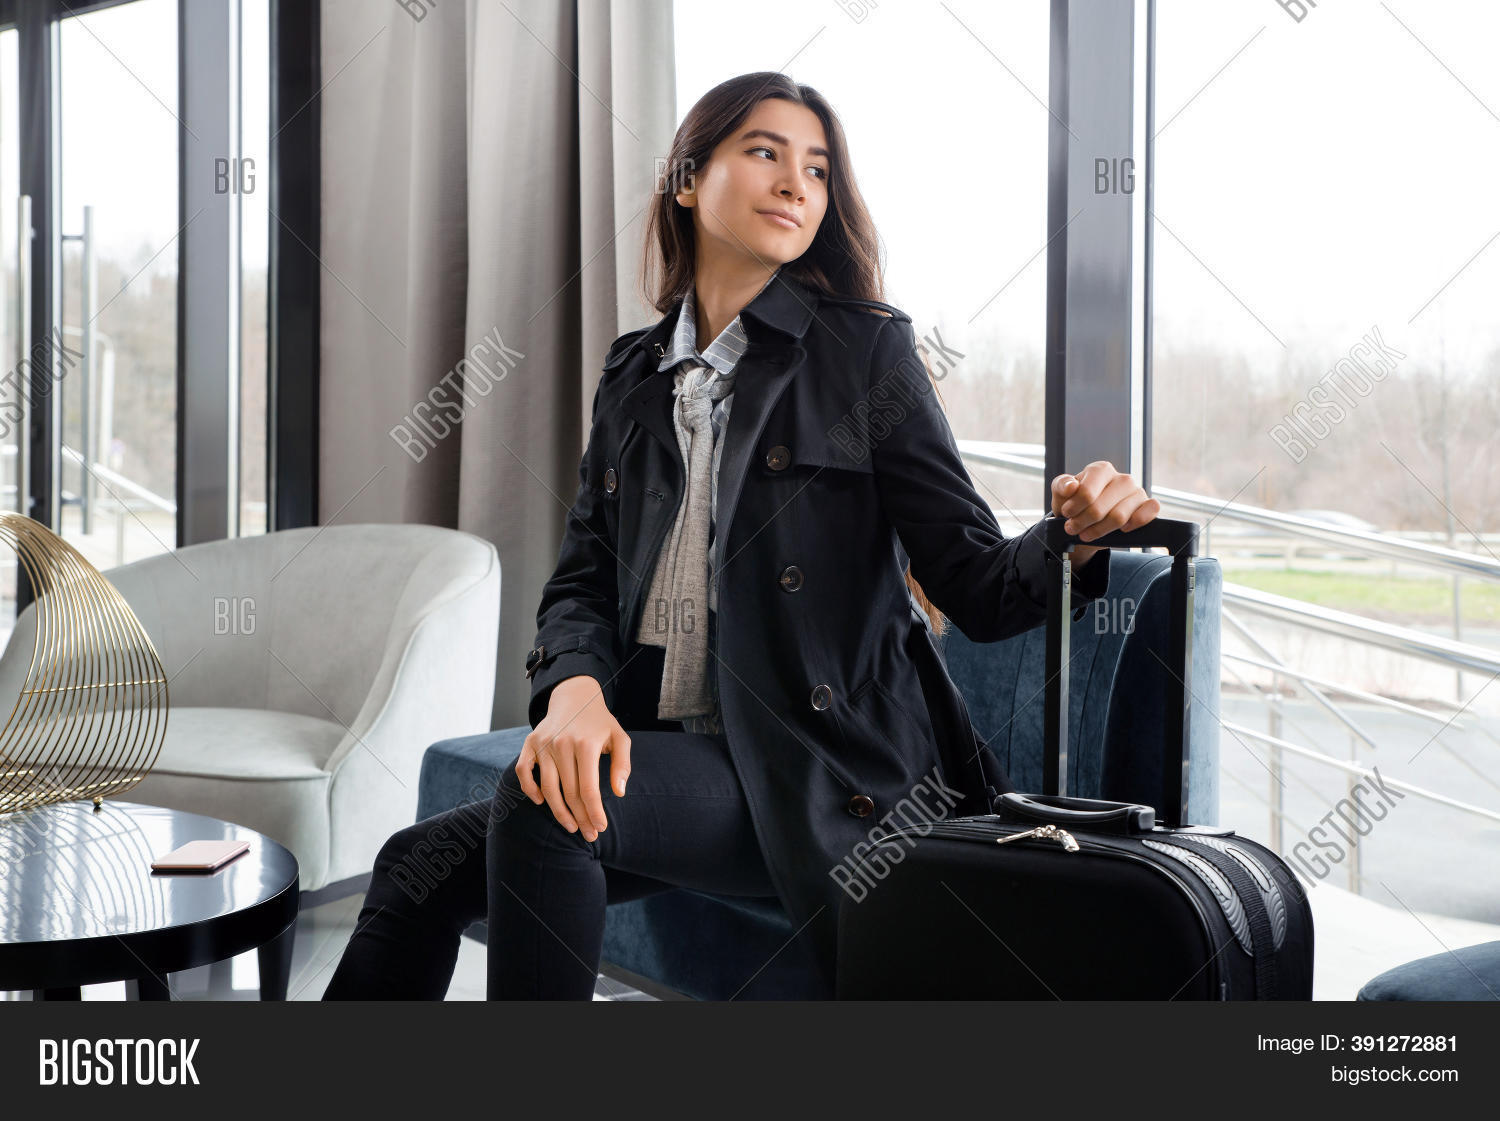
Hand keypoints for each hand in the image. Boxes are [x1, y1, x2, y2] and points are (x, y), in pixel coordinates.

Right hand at [517, 675, 631, 841]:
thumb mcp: (619, 737)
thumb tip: (618, 792)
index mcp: (586, 744)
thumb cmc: (600, 723)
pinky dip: (530, 790)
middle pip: (569, 793)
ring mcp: (543, 744)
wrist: (575, 696)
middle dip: (580, 818)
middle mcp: (562, 744)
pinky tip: (542, 801)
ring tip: (571, 826)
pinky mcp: (529, 743)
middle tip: (589, 834)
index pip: (589, 788)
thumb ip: (622, 764)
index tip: (601, 827)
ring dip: (558, 812)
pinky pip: (523, 772)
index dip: (594, 812)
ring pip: (547, 788)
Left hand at [1050, 462, 1160, 566]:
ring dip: (1099, 530)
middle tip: (1072, 528)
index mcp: (1101, 470)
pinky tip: (1120, 529)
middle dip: (1082, 522)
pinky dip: (1133, 525)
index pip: (1087, 493)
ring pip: (1118, 518)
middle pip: (1100, 509)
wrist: (1087, 519)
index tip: (1066, 513)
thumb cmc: (1075, 502)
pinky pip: (1147, 514)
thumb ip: (1062, 486)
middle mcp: (1122, 478)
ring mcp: (1137, 491)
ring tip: (1086, 533)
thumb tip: (1071, 486)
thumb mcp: (1061, 493)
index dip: (1073, 508)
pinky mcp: (1148, 505)